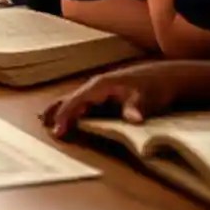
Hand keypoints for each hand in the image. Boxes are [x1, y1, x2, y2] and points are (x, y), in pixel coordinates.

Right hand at [41, 62, 185, 138]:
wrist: (165, 77)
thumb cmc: (155, 87)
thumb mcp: (148, 98)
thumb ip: (137, 107)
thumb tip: (133, 118)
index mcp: (100, 85)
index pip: (76, 101)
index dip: (65, 116)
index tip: (57, 131)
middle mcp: (95, 86)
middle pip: (69, 99)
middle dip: (56, 112)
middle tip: (43, 126)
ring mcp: (99, 90)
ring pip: (73, 100)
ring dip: (60, 110)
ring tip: (45, 121)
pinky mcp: (104, 95)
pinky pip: (82, 103)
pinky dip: (70, 109)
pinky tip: (65, 116)